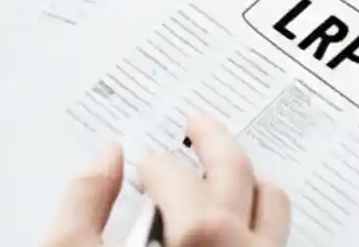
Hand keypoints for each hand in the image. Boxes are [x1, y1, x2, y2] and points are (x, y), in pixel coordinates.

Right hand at [44, 113, 290, 245]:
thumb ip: (82, 204)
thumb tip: (104, 156)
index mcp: (198, 236)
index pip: (175, 174)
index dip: (153, 164)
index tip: (143, 168)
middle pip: (238, 173)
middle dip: (213, 141)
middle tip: (197, 123)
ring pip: (272, 206)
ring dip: (249, 178)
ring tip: (224, 170)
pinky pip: (276, 236)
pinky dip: (259, 215)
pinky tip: (235, 219)